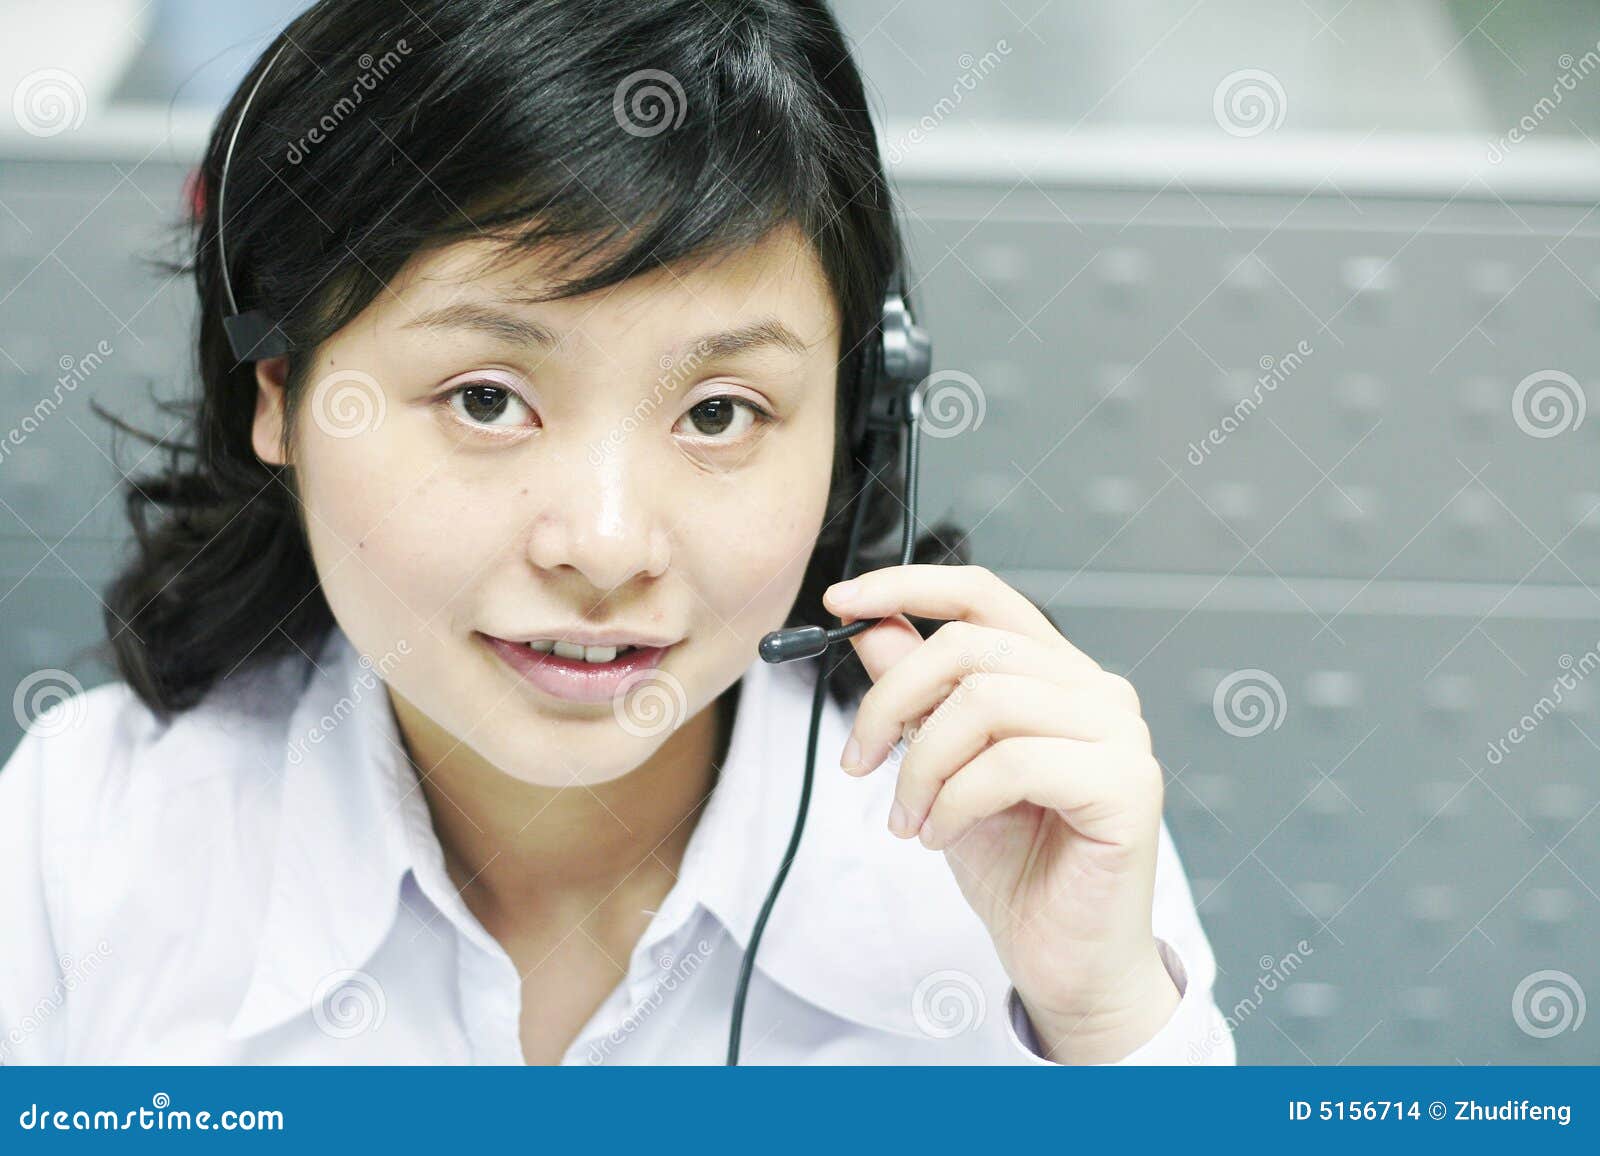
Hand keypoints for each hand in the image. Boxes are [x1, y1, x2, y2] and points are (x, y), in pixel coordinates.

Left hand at [823, 564, 1179, 1062]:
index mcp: (1056, 674)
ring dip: (922, 766)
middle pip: (970, 646)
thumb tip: (870, 627)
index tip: (838, 603)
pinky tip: (940, 836)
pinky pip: (1013, 763)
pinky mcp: (1127, 786)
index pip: (982, 595)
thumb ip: (915, 694)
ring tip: (909, 819)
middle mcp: (1097, 690)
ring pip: (986, 702)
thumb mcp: (940, 767)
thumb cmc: (1016, 866)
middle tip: (857, 763)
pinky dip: (956, 802)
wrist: (1064, 960)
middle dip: (891, 701)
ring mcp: (1120, 734)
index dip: (906, 586)